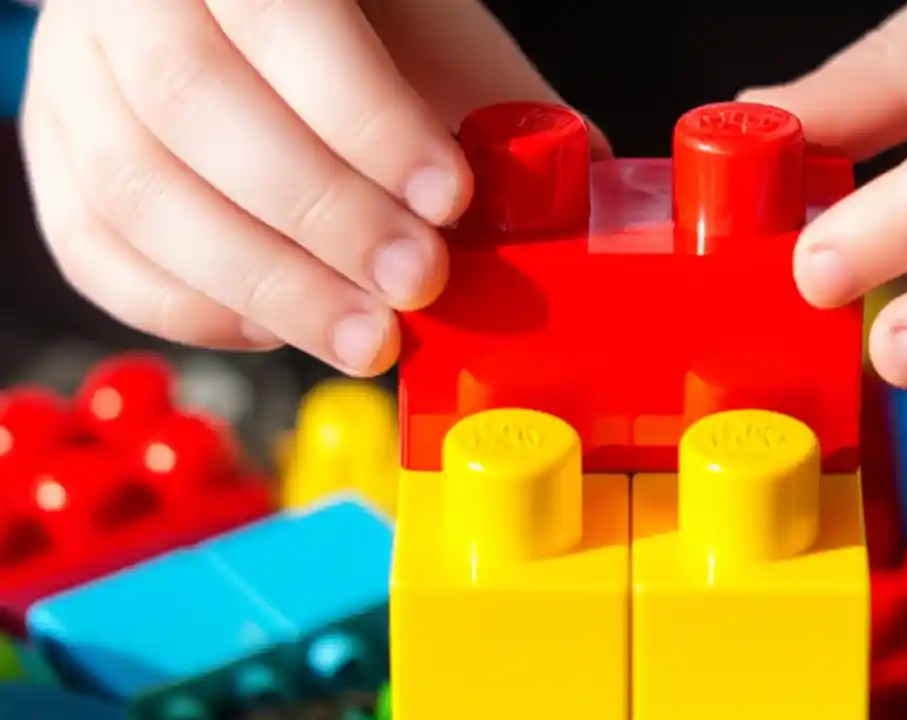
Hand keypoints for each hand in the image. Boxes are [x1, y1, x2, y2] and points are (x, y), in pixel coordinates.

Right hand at [20, 0, 605, 375]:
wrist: (244, 7)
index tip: (448, 198)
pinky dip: (187, 308)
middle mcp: (129, 1)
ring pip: (134, 191)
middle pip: (193, 108)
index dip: (363, 116)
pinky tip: (275, 330)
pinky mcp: (57, 154)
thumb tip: (571, 205)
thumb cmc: (356, 24)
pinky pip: (92, 246)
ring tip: (367, 337)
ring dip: (265, 285)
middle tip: (416, 289)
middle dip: (322, 217)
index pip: (281, 18)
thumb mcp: (427, 32)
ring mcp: (77, 77)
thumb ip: (483, 108)